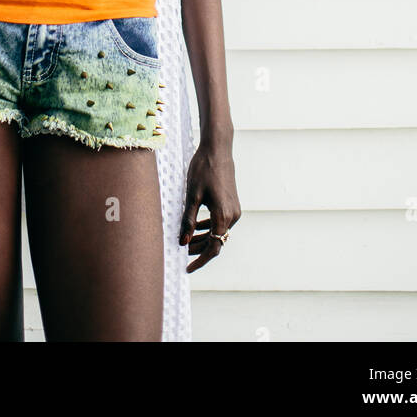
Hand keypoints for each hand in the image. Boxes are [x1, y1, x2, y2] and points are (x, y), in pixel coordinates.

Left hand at [179, 140, 240, 272]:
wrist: (218, 149)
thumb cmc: (203, 169)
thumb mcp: (192, 196)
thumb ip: (188, 221)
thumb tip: (183, 242)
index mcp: (223, 215)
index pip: (213, 248)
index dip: (200, 260)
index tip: (187, 268)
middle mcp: (232, 215)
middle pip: (216, 241)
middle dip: (199, 249)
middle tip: (181, 252)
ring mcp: (235, 209)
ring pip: (218, 232)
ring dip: (204, 238)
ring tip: (186, 241)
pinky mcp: (233, 203)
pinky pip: (221, 222)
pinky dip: (209, 227)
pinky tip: (197, 226)